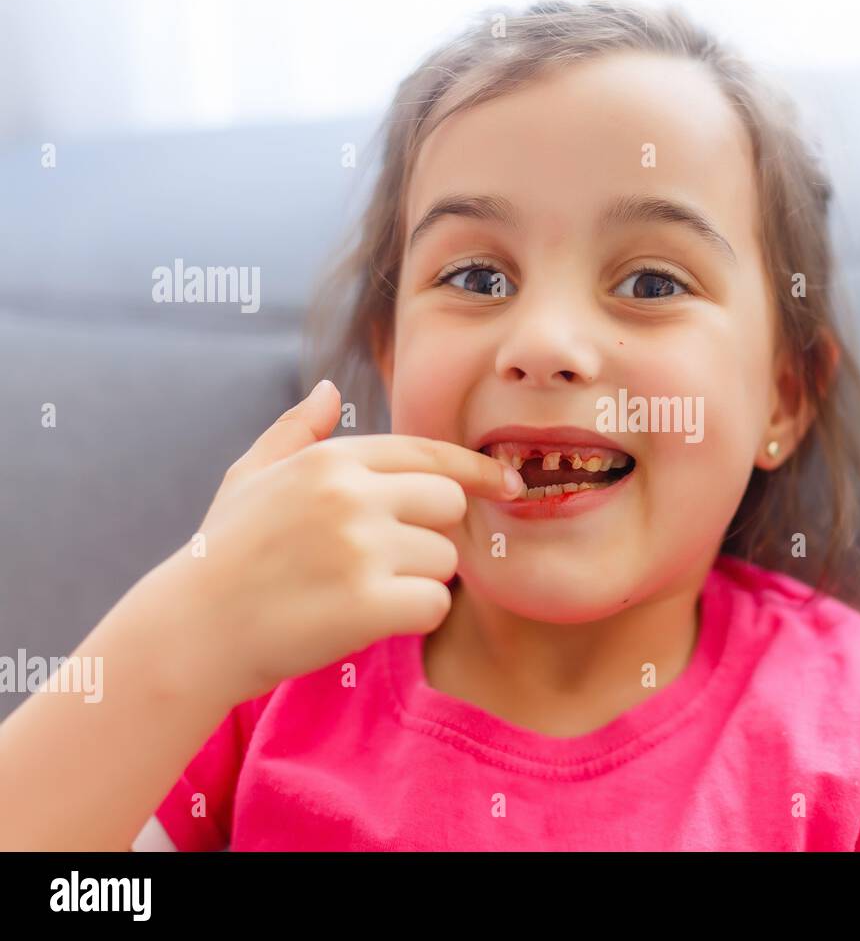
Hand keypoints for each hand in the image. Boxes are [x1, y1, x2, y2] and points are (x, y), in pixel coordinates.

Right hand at [160, 380, 522, 706]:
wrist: (190, 632)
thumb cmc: (224, 554)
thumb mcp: (250, 477)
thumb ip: (295, 431)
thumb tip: (328, 388)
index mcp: (331, 460)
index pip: (429, 454)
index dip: (476, 469)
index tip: (507, 481)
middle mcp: (350, 495)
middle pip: (450, 504)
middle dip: (432, 532)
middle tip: (387, 558)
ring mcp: (361, 549)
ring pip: (446, 559)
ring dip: (419, 579)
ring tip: (363, 590)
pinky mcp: (368, 604)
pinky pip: (435, 604)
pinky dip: (414, 616)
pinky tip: (371, 619)